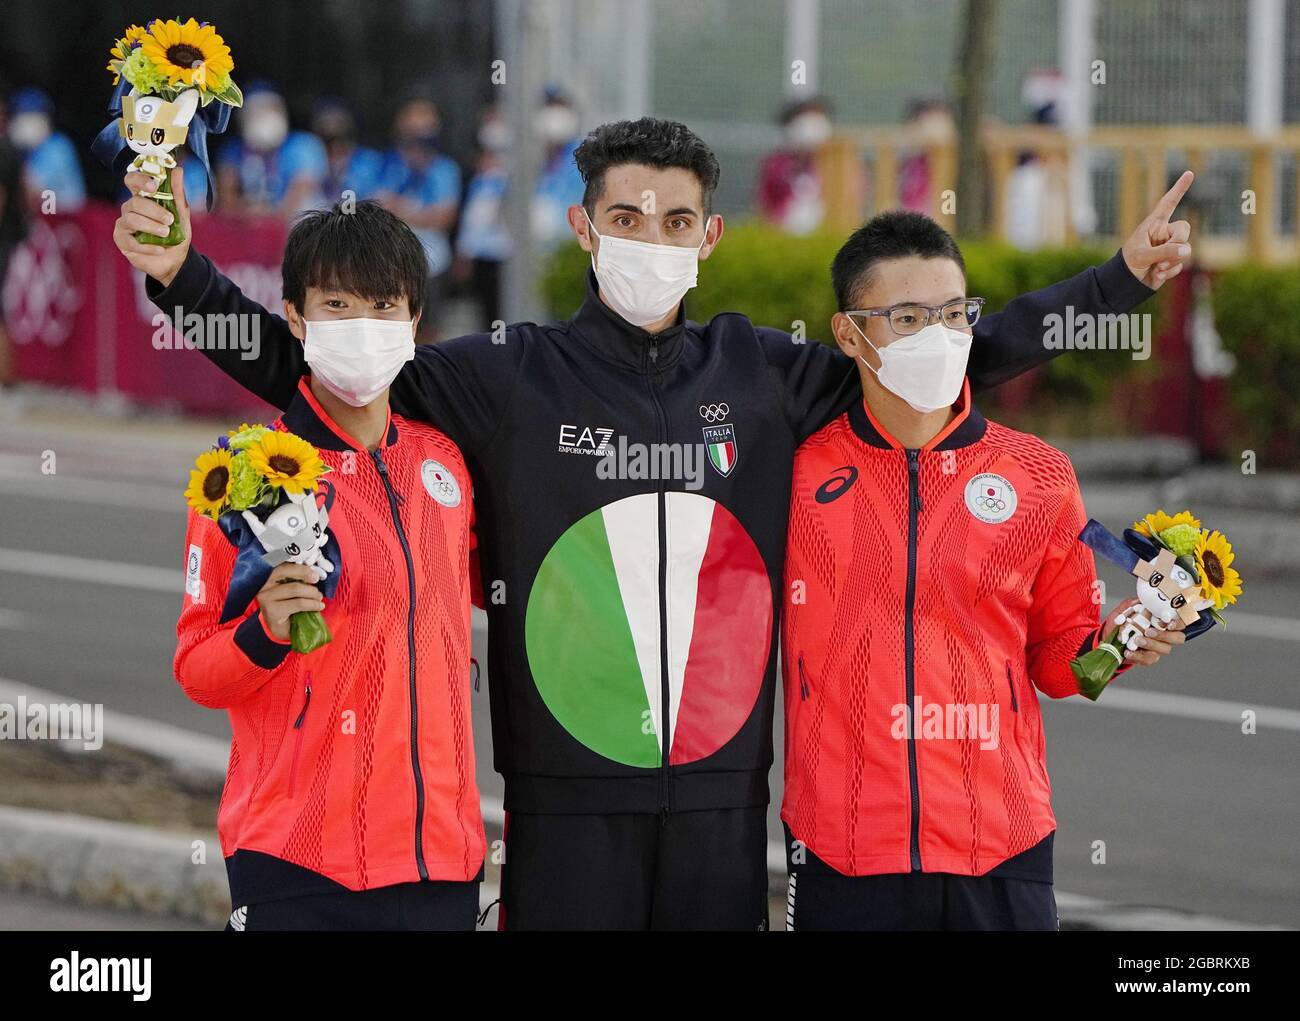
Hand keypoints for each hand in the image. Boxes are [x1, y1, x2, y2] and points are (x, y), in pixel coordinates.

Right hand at [112, 165, 192, 287]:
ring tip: (166, 234)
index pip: (131, 181)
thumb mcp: (182, 215)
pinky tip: (160, 249)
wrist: (176, 261)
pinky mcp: (122, 241)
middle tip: (169, 220)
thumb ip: (178, 194)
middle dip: (153, 210)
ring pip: (131, 219)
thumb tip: (178, 170)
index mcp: (143, 198)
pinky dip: (147, 246)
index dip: (139, 180)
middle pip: (134, 201)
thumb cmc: (176, 235)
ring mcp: (124, 224)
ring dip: (151, 226)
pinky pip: (130, 241)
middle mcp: (130, 208)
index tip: (153, 186)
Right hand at [255, 562, 325, 642]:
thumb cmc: (287, 606)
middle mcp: (263, 586)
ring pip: (294, 589)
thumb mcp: (291, 590)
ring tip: (319, 597)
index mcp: (267, 577)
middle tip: (317, 581)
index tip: (314, 573)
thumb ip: (296, 579)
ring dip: (312, 592)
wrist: (281, 629)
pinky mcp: (272, 611)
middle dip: (305, 574)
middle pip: (285, 572)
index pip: (281, 565)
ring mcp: (266, 598)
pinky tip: (319, 606)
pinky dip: (312, 604)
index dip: (300, 567)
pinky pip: (298, 603)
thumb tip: (314, 573)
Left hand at [1103, 597, 1186, 666]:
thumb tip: (1139, 601)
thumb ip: (1133, 604)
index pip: (1181, 622)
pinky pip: (1149, 659)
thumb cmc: (1122, 622)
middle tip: (1149, 631)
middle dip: (1165, 635)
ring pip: (1165, 649)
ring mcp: (1159, 647)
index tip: (1168, 623)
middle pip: (1178, 637)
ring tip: (1136, 640)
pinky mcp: (1149, 657)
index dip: (1178, 623)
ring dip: (1151, 644)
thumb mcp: (1126, 609)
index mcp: (1164, 621)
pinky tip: (1129, 651)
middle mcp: (1166, 635)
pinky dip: (1138, 655)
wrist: (1109, 635)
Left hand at [1121, 170, 1193, 289]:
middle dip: (1177, 243)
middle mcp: (1164, 233)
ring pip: (1185, 249)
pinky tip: (1156, 274)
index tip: (1189, 173)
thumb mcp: (1142, 256)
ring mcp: (1169, 247)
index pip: (1168, 203)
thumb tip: (1186, 250)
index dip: (1179, 189)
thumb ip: (1164, 251)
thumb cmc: (1128, 265)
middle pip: (1184, 229)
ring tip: (1155, 267)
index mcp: (1154, 225)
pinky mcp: (1172, 261)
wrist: (1125, 284)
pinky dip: (1169, 271)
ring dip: (1171, 261)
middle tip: (1161, 257)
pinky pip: (1181, 264)